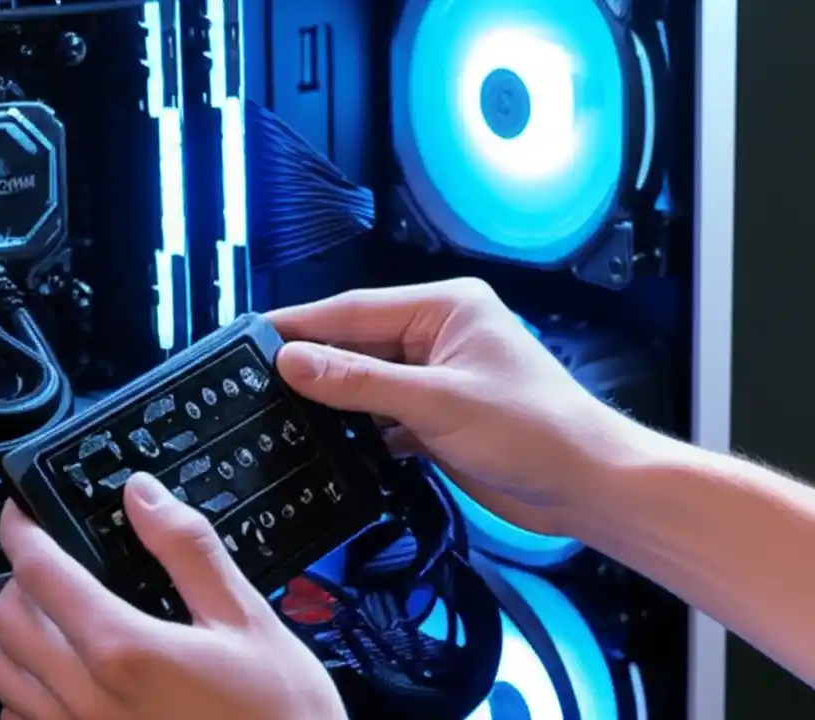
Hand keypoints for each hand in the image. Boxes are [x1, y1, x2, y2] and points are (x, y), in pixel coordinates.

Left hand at [0, 473, 347, 719]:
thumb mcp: (245, 618)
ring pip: (1, 675)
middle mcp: (86, 698)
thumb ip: (186, 549)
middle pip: (5, 621)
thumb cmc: (279, 712)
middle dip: (19, 581)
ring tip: (58, 623)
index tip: (23, 511)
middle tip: (55, 566)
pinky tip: (69, 680)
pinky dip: (27, 693)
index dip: (21, 530)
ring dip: (17, 639)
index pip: (40, 572)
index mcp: (124, 649)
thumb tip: (140, 493)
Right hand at [269, 278, 650, 536]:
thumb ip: (359, 382)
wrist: (588, 487)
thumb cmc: (531, 429)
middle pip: (356, 345)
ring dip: (331, 401)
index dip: (300, 325)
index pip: (354, 309)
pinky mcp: (436, 419)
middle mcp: (436, 335)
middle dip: (312, 366)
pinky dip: (356, 431)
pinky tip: (323, 445)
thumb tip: (292, 362)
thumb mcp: (436, 402)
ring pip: (365, 383)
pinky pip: (380, 416)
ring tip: (274, 414)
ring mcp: (436, 378)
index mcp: (443, 308)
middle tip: (250, 382)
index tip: (250, 338)